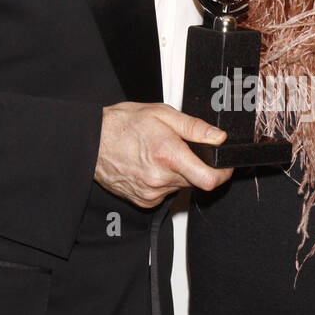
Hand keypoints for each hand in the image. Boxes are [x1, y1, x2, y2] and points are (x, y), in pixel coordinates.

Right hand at [94, 101, 232, 205]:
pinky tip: (149, 166)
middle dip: (194, 165)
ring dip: (177, 173)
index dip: (222, 173)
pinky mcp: (144, 201)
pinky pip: (164, 193)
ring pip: (180, 186)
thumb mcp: (162, 114)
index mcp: (169, 155)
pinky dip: (163, 181)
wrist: (91, 141)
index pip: (210, 179)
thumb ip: (194, 127)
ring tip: (158, 154)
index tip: (222, 166)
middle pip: (196, 181)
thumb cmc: (123, 124)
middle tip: (178, 149)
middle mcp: (160, 178)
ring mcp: (151, 193)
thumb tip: (218, 137)